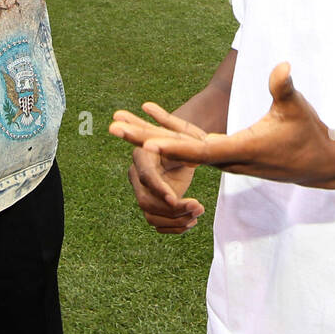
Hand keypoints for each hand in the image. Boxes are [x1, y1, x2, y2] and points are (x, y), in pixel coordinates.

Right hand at [112, 103, 206, 232]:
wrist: (186, 149)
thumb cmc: (184, 137)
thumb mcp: (181, 132)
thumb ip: (164, 121)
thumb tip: (145, 106)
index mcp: (141, 156)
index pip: (145, 177)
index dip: (159, 188)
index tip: (175, 199)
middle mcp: (135, 175)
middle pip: (146, 202)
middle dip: (172, 209)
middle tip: (198, 207)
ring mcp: (141, 192)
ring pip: (151, 216)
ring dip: (175, 220)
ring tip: (198, 213)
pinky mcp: (150, 203)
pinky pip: (156, 223)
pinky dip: (173, 227)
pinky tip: (191, 223)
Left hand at [113, 63, 334, 185]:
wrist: (318, 162)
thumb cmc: (308, 134)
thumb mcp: (296, 109)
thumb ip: (283, 88)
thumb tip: (282, 66)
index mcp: (238, 149)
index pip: (199, 151)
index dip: (173, 147)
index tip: (146, 145)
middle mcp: (224, 157)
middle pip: (178, 150)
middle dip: (144, 139)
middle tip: (113, 129)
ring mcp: (222, 156)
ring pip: (179, 145)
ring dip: (149, 134)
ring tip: (118, 123)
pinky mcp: (223, 150)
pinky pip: (189, 140)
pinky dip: (170, 127)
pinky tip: (151, 111)